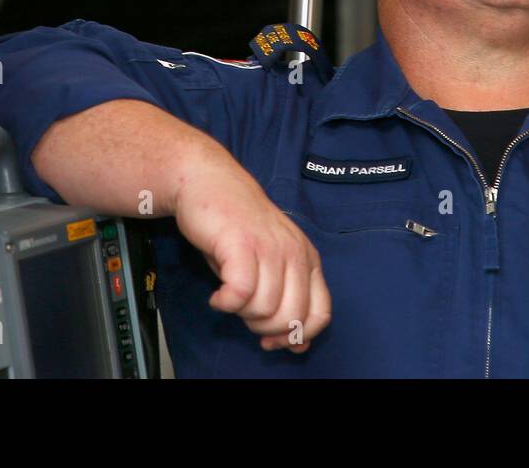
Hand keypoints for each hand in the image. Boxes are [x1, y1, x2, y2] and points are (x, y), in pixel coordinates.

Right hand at [173, 155, 331, 352]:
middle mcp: (294, 252)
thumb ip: (286, 300)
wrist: (208, 183)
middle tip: (244, 312)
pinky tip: (218, 295)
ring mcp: (270, 246)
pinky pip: (240, 293)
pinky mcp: (241, 243)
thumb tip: (298, 345)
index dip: (295, 335)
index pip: (320, 313)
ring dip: (241, 313)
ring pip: (264, 308)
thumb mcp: (269, 266)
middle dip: (263, 327)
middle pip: (290, 317)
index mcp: (307, 258)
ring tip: (229, 296)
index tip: (271, 339)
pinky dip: (225, 303)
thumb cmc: (237, 229)